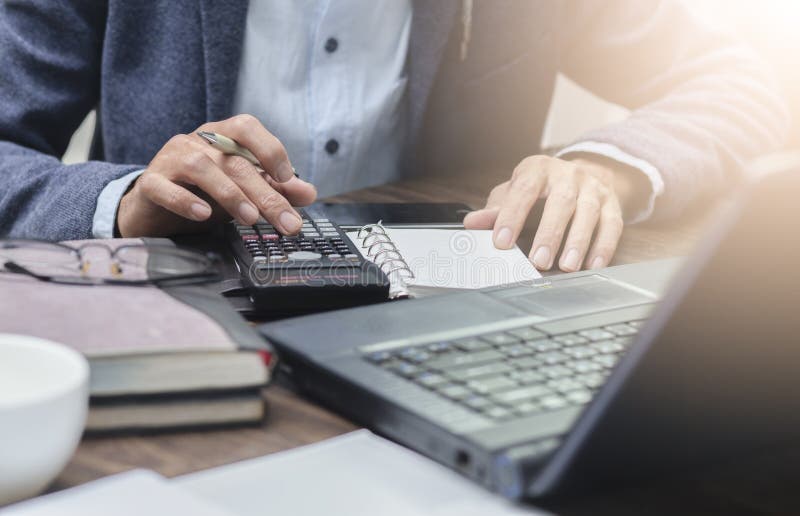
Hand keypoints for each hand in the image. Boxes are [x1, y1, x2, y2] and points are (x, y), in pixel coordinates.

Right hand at [117, 114, 316, 236]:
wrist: (155, 206)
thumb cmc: (204, 192)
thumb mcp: (244, 190)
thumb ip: (275, 189)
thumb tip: (309, 193)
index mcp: (221, 136)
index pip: (246, 128)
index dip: (269, 149)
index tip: (288, 178)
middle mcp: (197, 142)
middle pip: (233, 160)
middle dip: (264, 193)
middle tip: (286, 221)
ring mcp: (171, 159)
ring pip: (202, 168)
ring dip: (230, 194)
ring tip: (250, 219)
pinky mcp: (150, 182)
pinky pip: (164, 187)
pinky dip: (184, 200)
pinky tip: (203, 215)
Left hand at [464, 156, 636, 271]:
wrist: (580, 175)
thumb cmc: (539, 189)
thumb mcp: (513, 193)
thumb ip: (494, 210)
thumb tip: (472, 224)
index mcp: (538, 169)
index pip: (524, 190)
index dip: (512, 215)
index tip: (502, 242)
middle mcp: (568, 175)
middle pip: (561, 202)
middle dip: (550, 233)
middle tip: (539, 260)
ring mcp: (593, 189)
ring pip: (588, 213)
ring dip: (578, 242)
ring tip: (567, 266)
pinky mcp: (612, 205)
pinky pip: (611, 226)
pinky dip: (603, 248)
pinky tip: (592, 266)